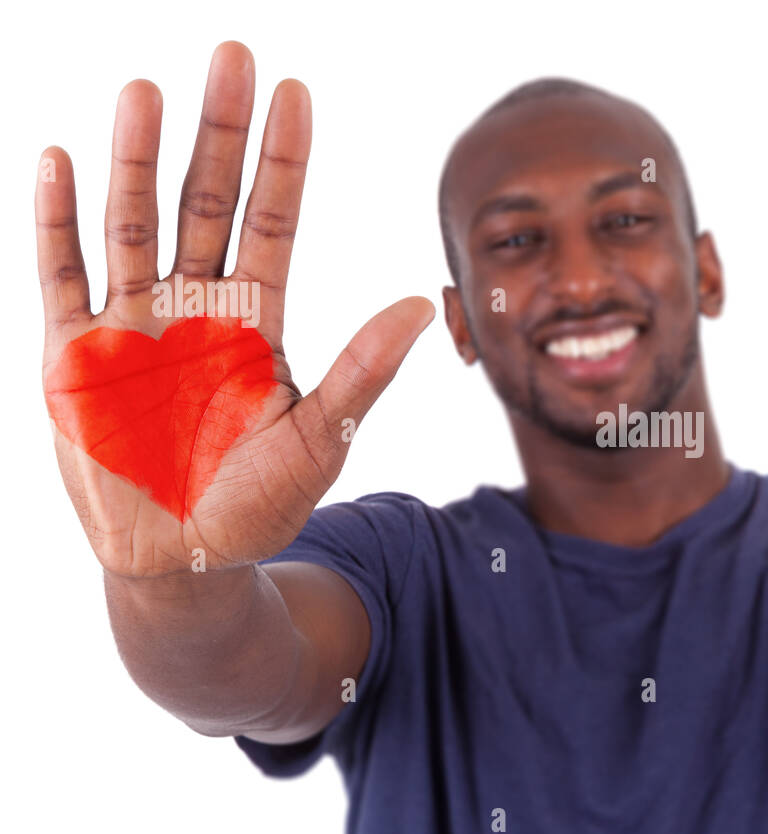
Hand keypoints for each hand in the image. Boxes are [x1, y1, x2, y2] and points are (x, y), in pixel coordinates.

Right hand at [38, 42, 435, 577]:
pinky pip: (64, 274)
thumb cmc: (257, 503)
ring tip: (148, 89)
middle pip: (207, 202)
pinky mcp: (75, 353)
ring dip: (137, 158)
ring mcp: (133, 323)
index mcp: (256, 319)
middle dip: (219, 132)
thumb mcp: (321, 437)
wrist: (182, 562)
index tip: (297, 92)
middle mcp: (196, 306)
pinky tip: (61, 159)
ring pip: (134, 223)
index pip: (273, 221)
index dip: (284, 159)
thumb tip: (427, 302)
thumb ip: (364, 369)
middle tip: (233, 56)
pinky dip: (60, 220)